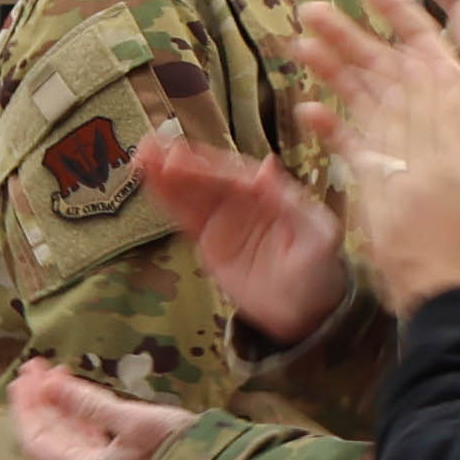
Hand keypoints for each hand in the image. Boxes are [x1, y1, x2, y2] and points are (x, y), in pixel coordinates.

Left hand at [10, 359, 183, 459]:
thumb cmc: (177, 450)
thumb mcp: (132, 420)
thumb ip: (87, 402)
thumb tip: (48, 383)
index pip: (37, 438)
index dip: (27, 405)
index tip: (23, 375)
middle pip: (51, 439)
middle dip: (42, 402)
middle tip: (36, 368)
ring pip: (71, 441)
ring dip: (62, 409)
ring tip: (55, 376)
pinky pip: (92, 445)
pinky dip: (82, 421)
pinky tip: (81, 399)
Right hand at [136, 130, 349, 342]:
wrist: (306, 311)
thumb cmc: (320, 270)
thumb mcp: (317, 235)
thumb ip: (291, 203)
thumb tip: (266, 167)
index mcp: (270, 194)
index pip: (233, 174)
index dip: (206, 165)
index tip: (181, 155)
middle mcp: (244, 201)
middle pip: (206, 178)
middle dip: (178, 163)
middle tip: (149, 149)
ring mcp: (224, 220)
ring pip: (190, 193)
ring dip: (164, 175)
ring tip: (139, 158)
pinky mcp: (209, 241)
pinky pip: (184, 217)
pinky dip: (165, 199)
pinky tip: (147, 182)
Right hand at [298, 0, 459, 312]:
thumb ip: (457, 106)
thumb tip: (433, 49)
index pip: (432, 48)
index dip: (402, 13)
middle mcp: (441, 127)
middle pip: (394, 69)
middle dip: (355, 35)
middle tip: (310, 8)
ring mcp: (410, 157)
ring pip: (369, 101)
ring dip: (335, 72)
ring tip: (297, 44)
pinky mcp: (386, 189)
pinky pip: (357, 149)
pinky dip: (333, 129)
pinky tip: (307, 111)